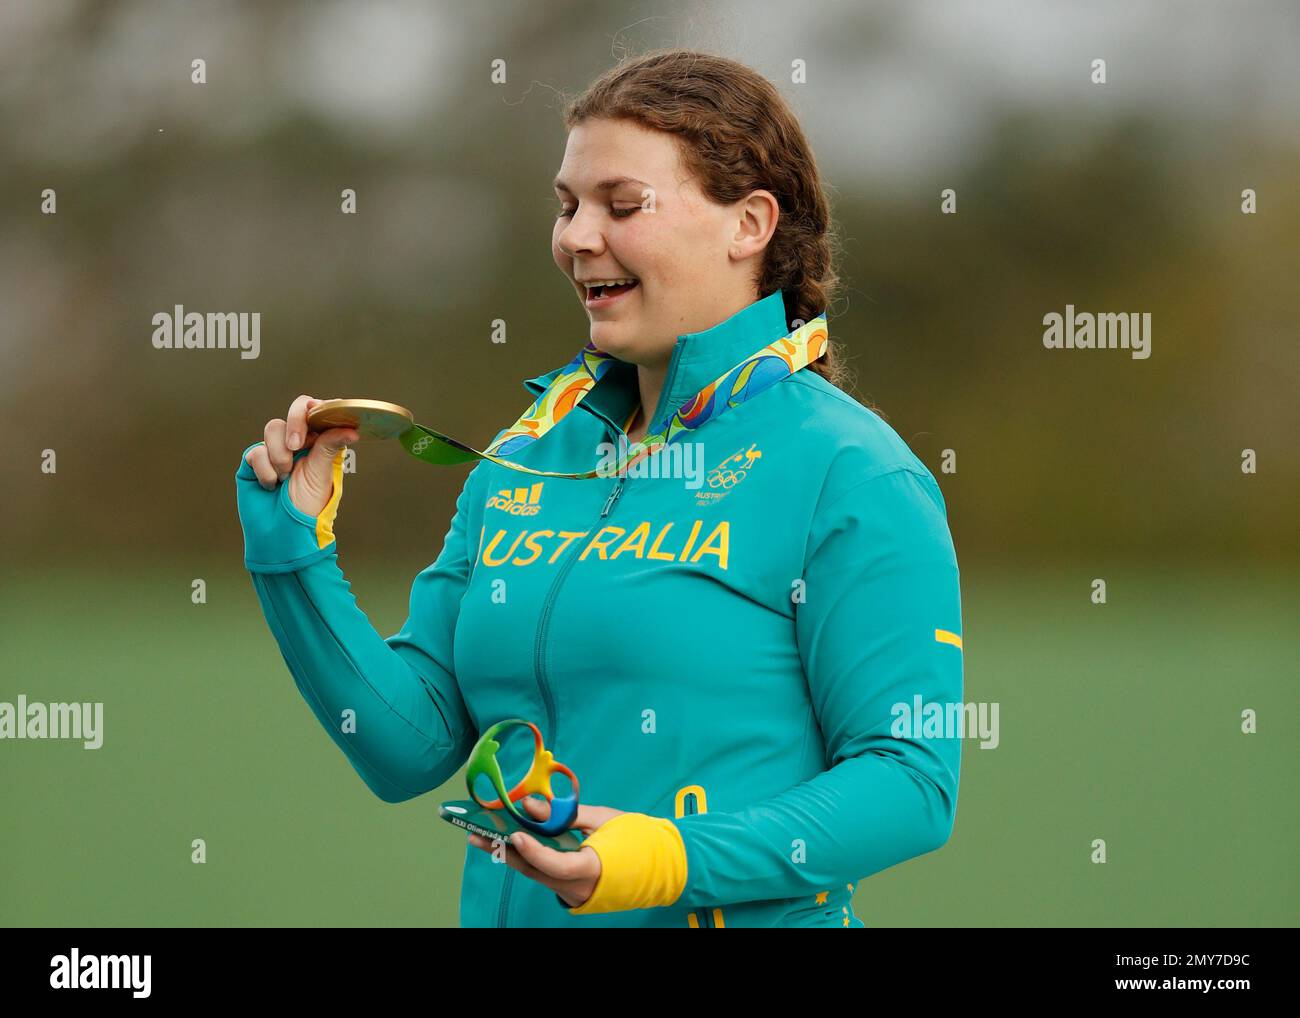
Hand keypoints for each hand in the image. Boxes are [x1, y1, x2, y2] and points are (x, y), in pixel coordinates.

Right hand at [242, 394, 357, 516]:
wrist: (282, 533)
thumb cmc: (308, 508)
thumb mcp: (322, 475)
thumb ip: (329, 447)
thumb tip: (352, 430)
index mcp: (321, 443)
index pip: (319, 411)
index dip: (317, 407)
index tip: (317, 412)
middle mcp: (299, 442)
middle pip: (295, 412)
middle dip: (296, 425)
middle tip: (297, 447)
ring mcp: (276, 449)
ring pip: (274, 428)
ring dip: (280, 455)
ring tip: (286, 478)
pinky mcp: (255, 460)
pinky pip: (256, 451)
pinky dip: (266, 469)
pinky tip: (272, 485)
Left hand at [467, 796, 624, 907]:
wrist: (655, 866)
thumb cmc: (633, 838)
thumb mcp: (602, 819)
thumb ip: (565, 814)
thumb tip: (528, 806)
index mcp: (594, 869)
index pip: (558, 865)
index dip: (535, 851)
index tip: (515, 834)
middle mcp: (579, 887)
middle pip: (535, 871)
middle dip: (504, 850)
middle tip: (476, 833)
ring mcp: (573, 892)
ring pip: (534, 873)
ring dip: (508, 854)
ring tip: (482, 837)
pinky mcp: (568, 888)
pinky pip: (541, 873)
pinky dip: (524, 857)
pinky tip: (506, 844)